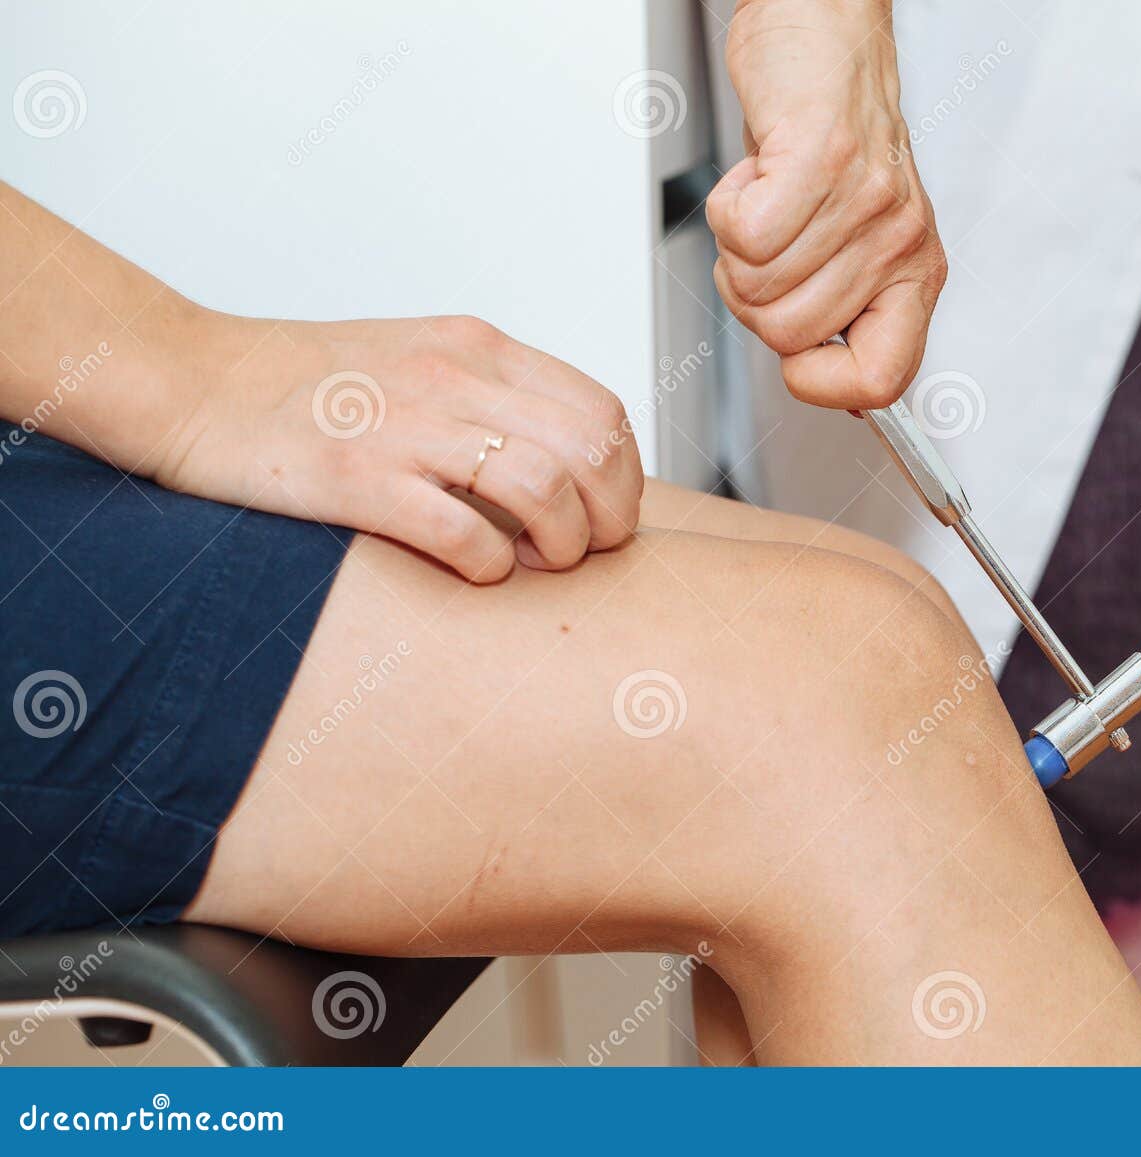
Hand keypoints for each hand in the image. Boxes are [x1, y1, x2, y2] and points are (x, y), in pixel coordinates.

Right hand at [156, 312, 642, 581]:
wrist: (195, 383)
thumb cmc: (311, 384)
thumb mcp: (423, 360)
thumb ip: (497, 395)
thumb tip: (572, 461)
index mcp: (477, 348)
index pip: (601, 411)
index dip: (623, 476)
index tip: (608, 514)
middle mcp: (454, 378)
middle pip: (590, 452)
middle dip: (608, 517)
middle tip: (585, 551)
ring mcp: (406, 427)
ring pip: (543, 490)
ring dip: (561, 544)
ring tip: (539, 564)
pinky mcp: (357, 478)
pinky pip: (464, 534)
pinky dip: (491, 565)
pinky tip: (479, 572)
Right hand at [710, 0, 945, 409]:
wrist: (823, 32)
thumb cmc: (828, 132)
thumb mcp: (855, 236)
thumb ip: (841, 304)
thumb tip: (815, 374)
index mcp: (913, 273)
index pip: (883, 379)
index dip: (822, 384)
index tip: (798, 363)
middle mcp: (897, 242)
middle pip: (789, 335)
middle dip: (755, 295)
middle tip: (772, 243)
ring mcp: (863, 203)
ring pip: (758, 287)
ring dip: (738, 246)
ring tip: (768, 198)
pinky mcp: (821, 161)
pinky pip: (745, 235)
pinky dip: (727, 208)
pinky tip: (757, 176)